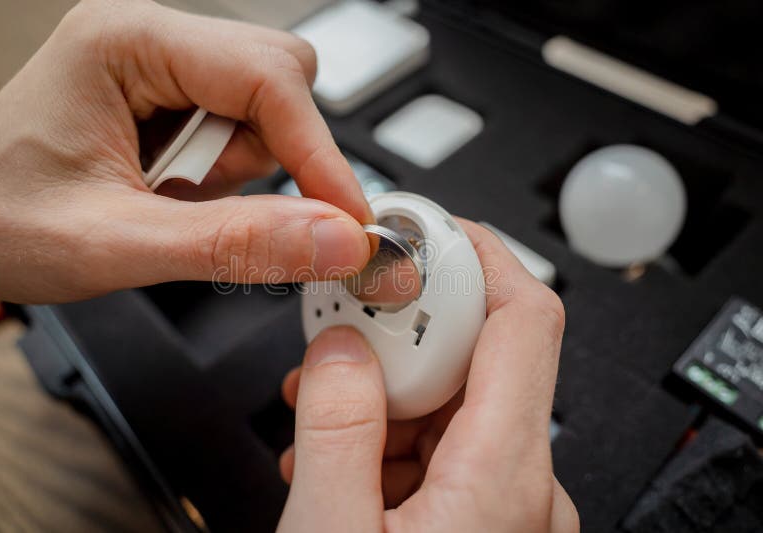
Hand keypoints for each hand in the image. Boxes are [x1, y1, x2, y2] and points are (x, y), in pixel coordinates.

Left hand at [0, 0, 371, 303]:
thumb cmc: (1, 220)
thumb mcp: (118, 244)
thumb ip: (233, 243)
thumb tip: (331, 238)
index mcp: (126, 41)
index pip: (266, 76)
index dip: (318, 151)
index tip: (348, 216)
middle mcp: (150, 43)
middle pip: (279, 81)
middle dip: (275, 156)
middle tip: (223, 205)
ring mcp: (164, 72)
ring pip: (269, 113)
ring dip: (244, 172)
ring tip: (173, 202)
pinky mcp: (173, 105)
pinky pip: (244, 136)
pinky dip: (230, 178)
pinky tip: (177, 195)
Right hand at [277, 219, 578, 532]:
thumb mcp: (329, 529)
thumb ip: (334, 427)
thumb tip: (340, 348)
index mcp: (506, 480)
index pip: (525, 320)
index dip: (477, 256)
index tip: (426, 229)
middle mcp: (526, 491)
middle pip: (478, 362)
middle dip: (398, 338)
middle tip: (339, 332)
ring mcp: (511, 511)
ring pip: (452, 409)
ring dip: (383, 398)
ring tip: (317, 415)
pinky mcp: (485, 526)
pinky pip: (444, 455)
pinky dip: (391, 442)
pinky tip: (340, 459)